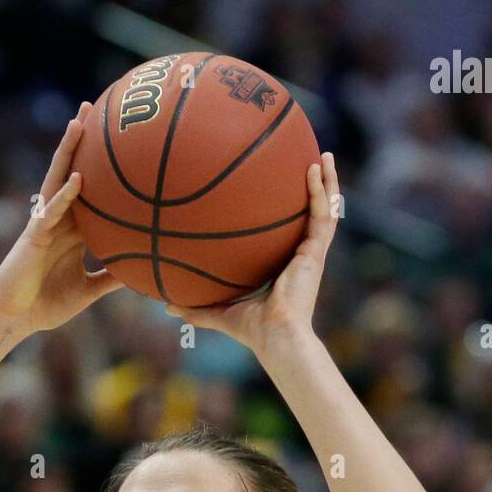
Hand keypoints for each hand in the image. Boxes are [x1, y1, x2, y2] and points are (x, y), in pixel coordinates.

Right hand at [0, 101, 122, 335]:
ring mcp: (44, 224)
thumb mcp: (89, 291)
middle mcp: (58, 220)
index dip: (101, 165)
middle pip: (72, 171)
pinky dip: (65, 196)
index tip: (118, 141)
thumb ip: (111, 279)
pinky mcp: (33, 236)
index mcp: (71, 231)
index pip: (90, 191)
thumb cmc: (47, 305)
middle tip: (96, 108)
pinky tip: (78, 179)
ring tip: (80, 121)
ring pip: (58, 180)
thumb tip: (142, 273)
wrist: (17, 319)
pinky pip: (51, 212)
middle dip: (82, 141)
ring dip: (68, 151)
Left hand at [163, 152, 339, 357]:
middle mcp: (301, 255)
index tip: (280, 189)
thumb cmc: (252, 330)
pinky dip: (321, 191)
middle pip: (312, 214)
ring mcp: (312, 253)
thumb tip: (165, 307)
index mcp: (284, 265)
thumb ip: (195, 307)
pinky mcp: (316, 253)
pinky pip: (322, 215)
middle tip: (309, 159)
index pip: (289, 232)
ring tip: (323, 154)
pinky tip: (314, 168)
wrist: (276, 337)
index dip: (289, 211)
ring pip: (326, 209)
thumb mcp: (218, 312)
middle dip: (314, 188)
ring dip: (327, 181)